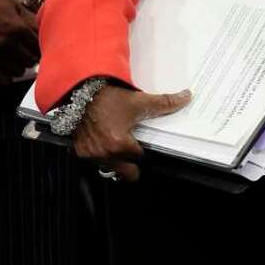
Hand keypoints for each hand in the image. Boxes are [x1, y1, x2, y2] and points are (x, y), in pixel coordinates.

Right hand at [0, 0, 39, 88]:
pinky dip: (6, 78)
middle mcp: (6, 44)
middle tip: (29, 54)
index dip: (40, 46)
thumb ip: (30, 19)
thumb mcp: (13, 5)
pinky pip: (0, 80)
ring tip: (17, 61)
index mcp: (17, 28)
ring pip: (18, 71)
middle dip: (31, 57)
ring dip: (20, 66)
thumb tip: (43, 29)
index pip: (39, 45)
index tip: (39, 47)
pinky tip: (6, 71)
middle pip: (30, 60)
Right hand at [72, 85, 192, 182]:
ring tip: (124, 148)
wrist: (80, 93)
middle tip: (140, 154)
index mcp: (118, 145)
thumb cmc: (107, 98)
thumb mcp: (138, 101)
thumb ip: (164, 103)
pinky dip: (103, 155)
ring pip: (110, 168)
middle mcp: (103, 154)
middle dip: (134, 167)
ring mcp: (89, 154)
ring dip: (118, 161)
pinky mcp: (79, 150)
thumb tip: (185, 98)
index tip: (149, 149)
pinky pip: (96, 161)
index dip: (147, 153)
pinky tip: (108, 144)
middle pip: (126, 172)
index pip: (141, 158)